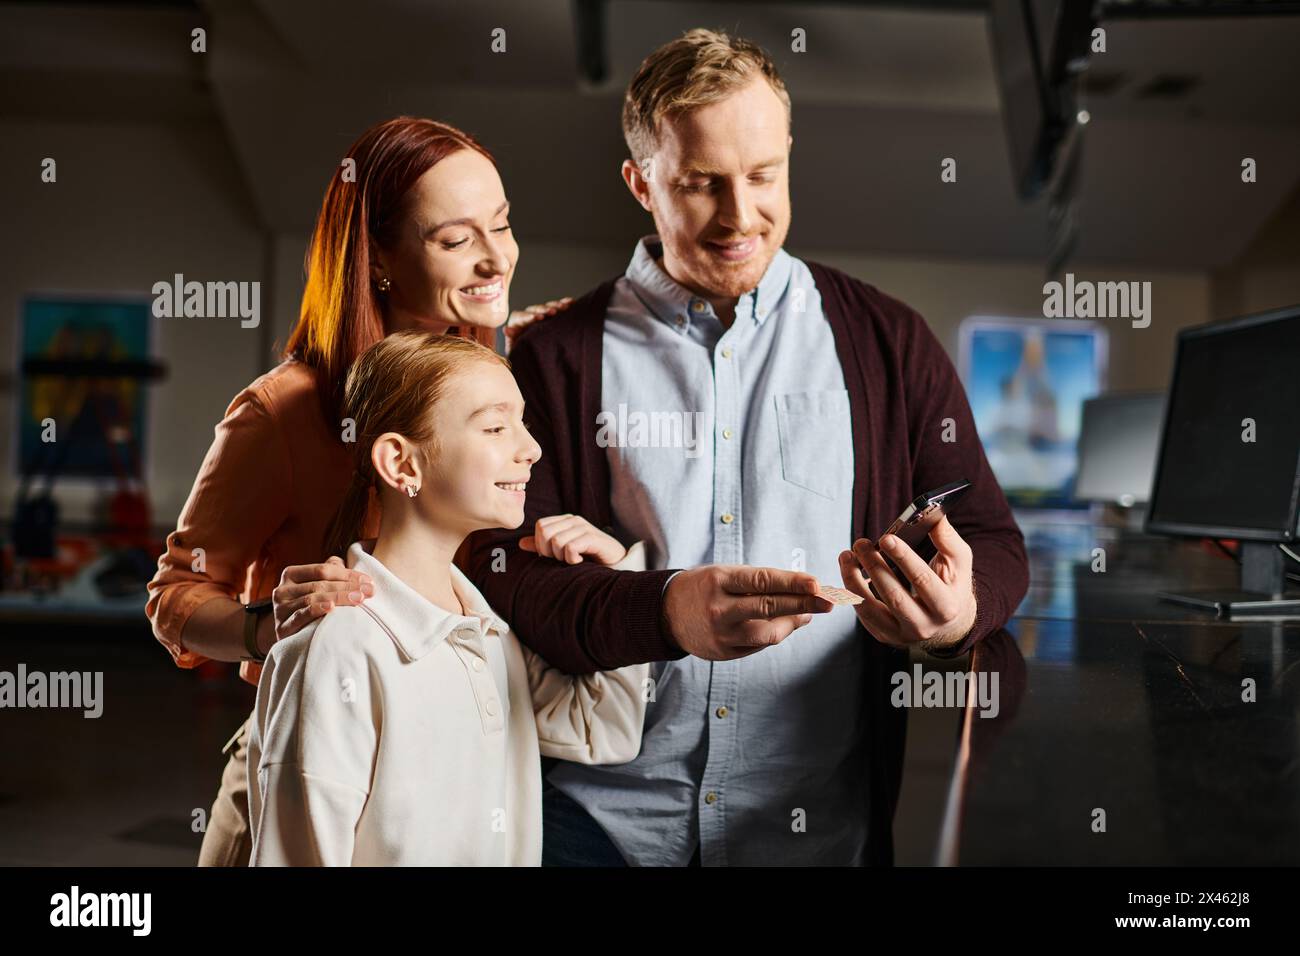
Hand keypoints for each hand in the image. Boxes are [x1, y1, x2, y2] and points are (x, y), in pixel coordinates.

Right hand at [271, 556, 374, 641]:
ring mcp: (280, 609)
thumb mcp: (316, 586)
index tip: (368, 581)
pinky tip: (331, 608)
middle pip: (319, 585)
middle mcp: (282, 590)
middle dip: (347, 587)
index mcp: (291, 574)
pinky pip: (300, 616)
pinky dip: (316, 610)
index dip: (346, 574)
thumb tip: (341, 560)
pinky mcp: (282, 628)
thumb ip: (328, 571)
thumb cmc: (309, 606)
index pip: (322, 570)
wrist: (290, 636)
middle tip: (369, 591)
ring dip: (338, 598)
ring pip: (312, 599)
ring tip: (358, 599)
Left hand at [504, 297, 573, 353]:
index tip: (536, 318)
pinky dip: (564, 304)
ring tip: (564, 307)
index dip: (527, 316)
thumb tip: (505, 329)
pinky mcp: (552, 317)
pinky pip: (557, 308)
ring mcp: (541, 317)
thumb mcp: (515, 354)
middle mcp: (528, 319)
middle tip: (552, 312)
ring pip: (546, 307)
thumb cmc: (524, 359)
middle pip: (534, 309)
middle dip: (543, 310)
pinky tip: (571, 302)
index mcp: (516, 326)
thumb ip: (511, 342)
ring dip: (555, 306)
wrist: (534, 364)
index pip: (519, 317)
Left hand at [519, 513, 625, 565]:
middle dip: (548, 551)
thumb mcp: (563, 552)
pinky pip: (571, 547)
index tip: (552, 557)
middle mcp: (574, 520)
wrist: (616, 564)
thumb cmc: (589, 558)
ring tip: (572, 561)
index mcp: (565, 521)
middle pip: (545, 532)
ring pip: (556, 541)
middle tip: (561, 560)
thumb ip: (543, 546)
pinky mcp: (593, 538)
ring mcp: (584, 527)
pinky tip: (580, 562)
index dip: (541, 544)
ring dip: (561, 557)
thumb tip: (521, 543)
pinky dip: (571, 559)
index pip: (540, 526)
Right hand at [662, 565, 835, 660]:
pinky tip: (786, 625)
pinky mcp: (723, 653)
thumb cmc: (704, 587)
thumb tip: (802, 594)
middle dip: (803, 605)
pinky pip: (758, 646)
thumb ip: (760, 582)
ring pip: (767, 633)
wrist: (666, 614)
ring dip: (793, 623)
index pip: (762, 581)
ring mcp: (721, 634)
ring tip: (808, 613)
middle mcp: (719, 609)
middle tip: (829, 602)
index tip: (816, 583)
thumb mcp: (725, 574)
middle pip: (769, 608)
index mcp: (718, 581)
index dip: (792, 582)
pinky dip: (775, 634)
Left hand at [838, 514, 976, 652]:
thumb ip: (947, 539)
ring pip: (870, 609)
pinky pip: (862, 614)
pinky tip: (848, 571)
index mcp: (946, 607)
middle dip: (874, 567)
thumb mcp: (959, 563)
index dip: (903, 558)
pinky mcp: (884, 636)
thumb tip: (931, 513)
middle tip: (860, 543)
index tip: (886, 538)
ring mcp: (902, 634)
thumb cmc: (952, 586)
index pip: (922, 580)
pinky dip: (851, 592)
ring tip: (846, 556)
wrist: (948, 624)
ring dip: (853, 580)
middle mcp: (924, 626)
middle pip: (893, 596)